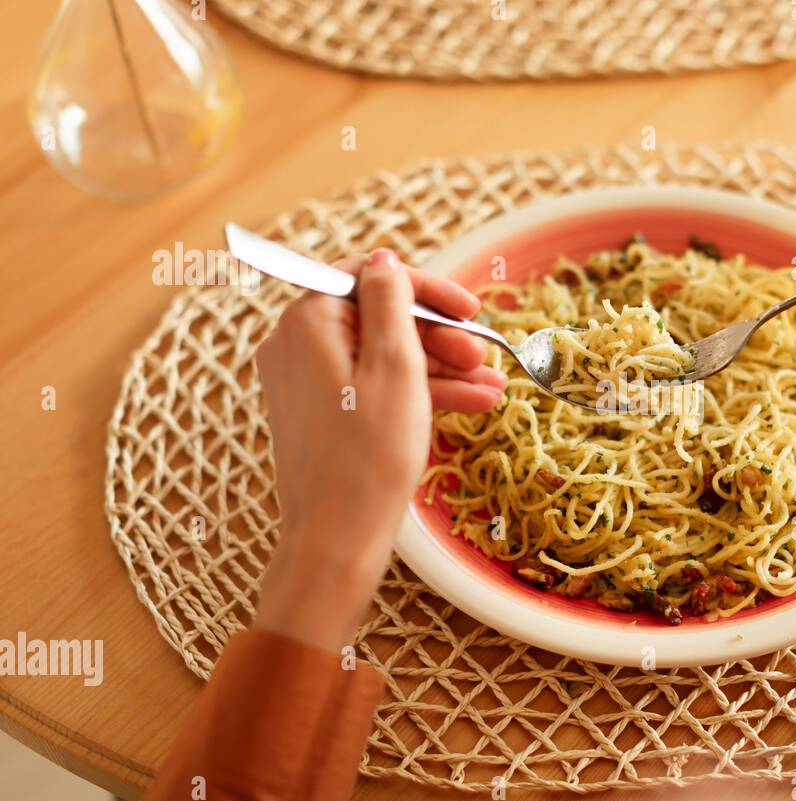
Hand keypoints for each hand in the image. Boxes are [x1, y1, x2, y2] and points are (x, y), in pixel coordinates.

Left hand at [252, 249, 506, 649]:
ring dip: (439, 369)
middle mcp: (297, 345)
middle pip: (379, 318)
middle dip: (439, 337)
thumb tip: (384, 260)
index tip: (471, 310)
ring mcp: (306, 381)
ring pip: (382, 356)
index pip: (370, 277)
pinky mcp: (320, 413)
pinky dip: (417, 393)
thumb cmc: (367, 456)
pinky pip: (373, 387)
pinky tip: (471, 405)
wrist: (336, 539)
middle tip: (484, 358)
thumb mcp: (395, 367)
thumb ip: (390, 302)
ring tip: (493, 389)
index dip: (427, 290)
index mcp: (308, 322)